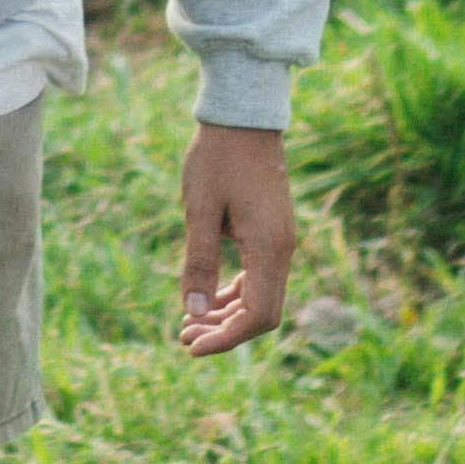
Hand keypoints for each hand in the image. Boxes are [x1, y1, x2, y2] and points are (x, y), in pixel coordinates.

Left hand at [177, 126, 293, 353]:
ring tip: (189, 320)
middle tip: (182, 335)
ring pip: (261, 296)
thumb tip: (193, 313)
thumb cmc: (218, 158)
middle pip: (262, 313)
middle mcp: (282, 249)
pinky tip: (208, 295)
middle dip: (224, 330)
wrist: (243, 116)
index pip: (258, 316)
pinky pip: (259, 276)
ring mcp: (280, 241)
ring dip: (228, 314)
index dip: (226, 339)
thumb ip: (198, 263)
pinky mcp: (272, 231)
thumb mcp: (200, 210)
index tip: (191, 346)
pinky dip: (235, 293)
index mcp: (269, 248)